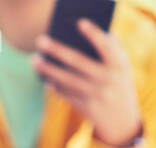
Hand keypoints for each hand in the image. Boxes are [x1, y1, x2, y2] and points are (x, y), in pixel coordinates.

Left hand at [32, 19, 141, 147]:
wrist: (121, 118)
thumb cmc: (118, 81)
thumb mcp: (121, 65)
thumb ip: (111, 46)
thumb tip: (93, 28)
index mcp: (119, 64)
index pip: (106, 46)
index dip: (94, 34)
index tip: (79, 21)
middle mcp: (106, 79)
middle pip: (77, 62)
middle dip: (57, 50)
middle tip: (40, 39)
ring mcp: (93, 94)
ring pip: (66, 80)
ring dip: (48, 69)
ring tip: (33, 59)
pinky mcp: (82, 106)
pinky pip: (64, 93)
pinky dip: (53, 84)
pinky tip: (43, 76)